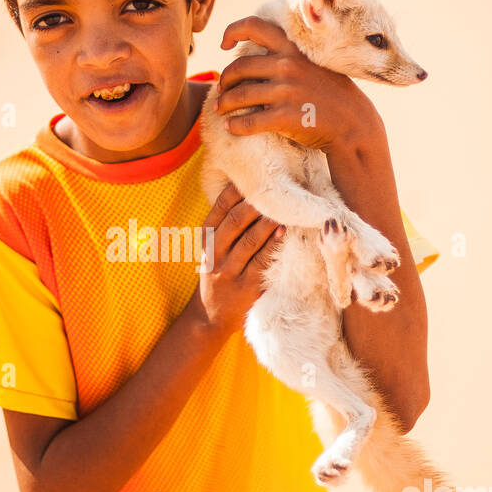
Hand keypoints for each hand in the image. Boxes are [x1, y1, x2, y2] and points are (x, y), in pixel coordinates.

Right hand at [190, 182, 285, 339]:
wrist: (210, 316)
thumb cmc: (217, 273)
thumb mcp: (213, 248)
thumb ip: (228, 225)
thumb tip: (257, 194)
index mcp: (206, 238)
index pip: (220, 207)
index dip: (237, 189)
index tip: (256, 175)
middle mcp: (214, 253)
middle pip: (235, 221)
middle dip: (257, 203)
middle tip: (276, 188)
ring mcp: (229, 271)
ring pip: (250, 240)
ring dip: (269, 222)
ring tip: (285, 209)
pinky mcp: (246, 287)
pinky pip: (262, 262)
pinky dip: (273, 246)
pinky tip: (283, 233)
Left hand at [215, 15, 378, 153]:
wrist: (353, 123)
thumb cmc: (332, 93)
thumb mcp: (316, 62)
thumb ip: (290, 55)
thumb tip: (259, 54)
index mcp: (293, 48)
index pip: (254, 26)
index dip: (232, 31)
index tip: (224, 45)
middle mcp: (286, 65)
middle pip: (239, 68)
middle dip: (224, 80)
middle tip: (221, 89)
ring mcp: (285, 92)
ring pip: (239, 96)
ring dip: (224, 104)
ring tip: (220, 109)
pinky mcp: (284, 117)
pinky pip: (249, 121)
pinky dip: (235, 125)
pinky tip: (231, 127)